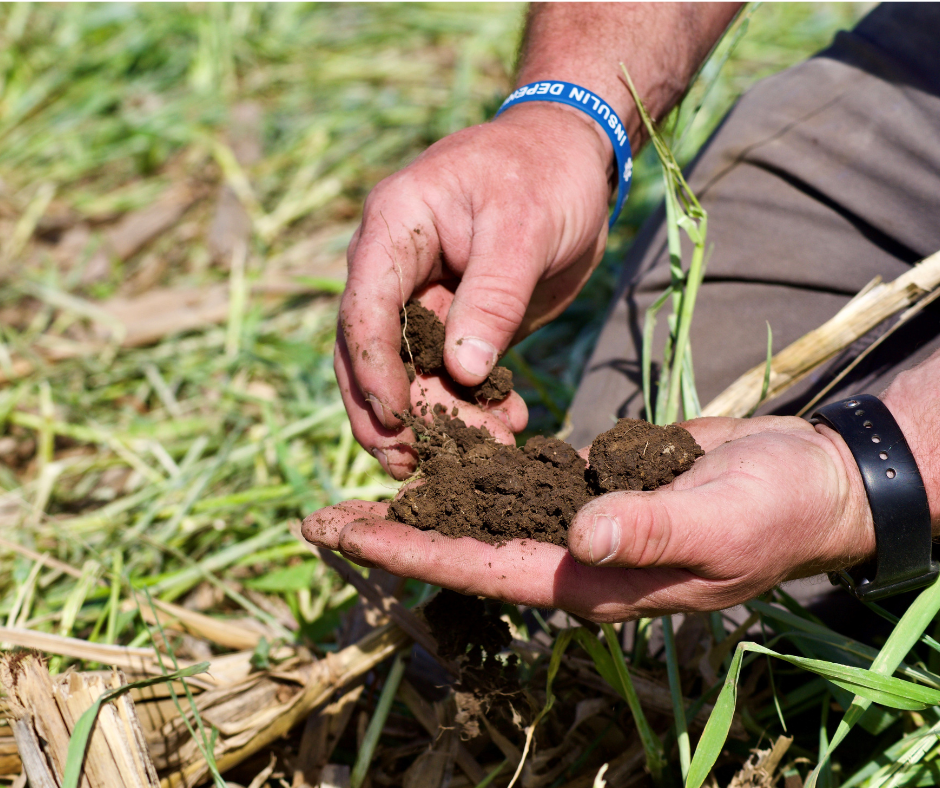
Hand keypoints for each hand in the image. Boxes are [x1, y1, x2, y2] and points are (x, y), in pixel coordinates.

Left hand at [302, 415, 875, 621]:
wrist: (808, 483)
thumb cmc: (773, 510)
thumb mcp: (721, 521)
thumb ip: (651, 531)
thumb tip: (580, 537)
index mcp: (592, 577)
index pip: (479, 566)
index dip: (408, 548)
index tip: (344, 530)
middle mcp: (572, 556)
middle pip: (463, 545)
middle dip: (393, 528)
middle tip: (321, 512)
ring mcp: (579, 524)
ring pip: (483, 513)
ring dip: (425, 496)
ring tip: (367, 475)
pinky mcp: (592, 487)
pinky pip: (520, 483)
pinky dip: (475, 469)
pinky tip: (440, 454)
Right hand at [336, 102, 612, 477]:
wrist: (573, 159)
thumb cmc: (545, 173)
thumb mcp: (525, 228)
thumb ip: (492, 297)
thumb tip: (462, 374)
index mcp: (393, 228)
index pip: (364, 309)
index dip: (373, 370)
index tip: (395, 422)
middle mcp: (394, 267)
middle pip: (371, 354)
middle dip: (393, 413)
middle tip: (417, 466)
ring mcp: (421, 297)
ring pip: (410, 373)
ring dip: (440, 418)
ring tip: (490, 450)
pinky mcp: (453, 321)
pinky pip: (448, 374)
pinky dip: (471, 405)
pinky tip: (506, 425)